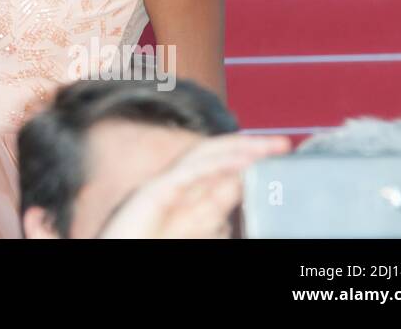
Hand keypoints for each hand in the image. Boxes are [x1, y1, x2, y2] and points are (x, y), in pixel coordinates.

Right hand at [98, 133, 290, 238]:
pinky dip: (215, 165)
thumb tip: (236, 196)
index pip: (219, 169)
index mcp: (182, 196)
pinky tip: (240, 163)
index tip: (277, 156)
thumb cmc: (144, 244)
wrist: (119, 254)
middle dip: (249, 147)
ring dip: (237, 149)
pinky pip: (189, 173)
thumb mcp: (192, 230)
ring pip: (203, 157)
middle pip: (215, 156)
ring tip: (267, 147)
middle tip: (282, 146)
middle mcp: (174, 186)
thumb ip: (211, 217)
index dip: (247, 158)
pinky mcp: (154, 193)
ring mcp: (163, 187)